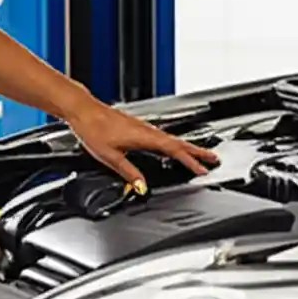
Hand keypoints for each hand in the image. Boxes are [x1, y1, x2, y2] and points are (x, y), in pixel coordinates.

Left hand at [66, 103, 219, 187]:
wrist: (83, 111)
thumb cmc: (94, 129)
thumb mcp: (110, 156)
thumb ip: (129, 172)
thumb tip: (142, 187)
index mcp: (144, 137)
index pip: (174, 151)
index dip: (190, 161)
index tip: (203, 169)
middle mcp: (147, 130)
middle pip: (178, 142)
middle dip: (197, 151)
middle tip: (214, 159)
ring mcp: (143, 128)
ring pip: (171, 139)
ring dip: (186, 147)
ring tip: (198, 156)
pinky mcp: (137, 127)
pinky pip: (162, 137)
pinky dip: (172, 144)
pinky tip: (171, 149)